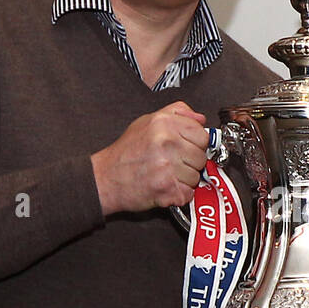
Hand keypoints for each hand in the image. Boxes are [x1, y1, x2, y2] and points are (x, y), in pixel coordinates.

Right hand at [91, 101, 209, 215]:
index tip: (186, 148)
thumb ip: (177, 114)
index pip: (202, 135)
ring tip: (165, 174)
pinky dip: (178, 193)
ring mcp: (167, 166)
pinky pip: (188, 193)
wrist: (105, 178)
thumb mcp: (148, 121)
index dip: (196, 144)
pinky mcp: (166, 188)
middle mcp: (166, 142)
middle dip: (190, 163)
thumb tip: (200, 119)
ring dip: (184, 179)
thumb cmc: (126, 152)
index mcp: (164, 124)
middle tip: (172, 163)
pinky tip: (164, 186)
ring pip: (195, 177)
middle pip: (201, 157)